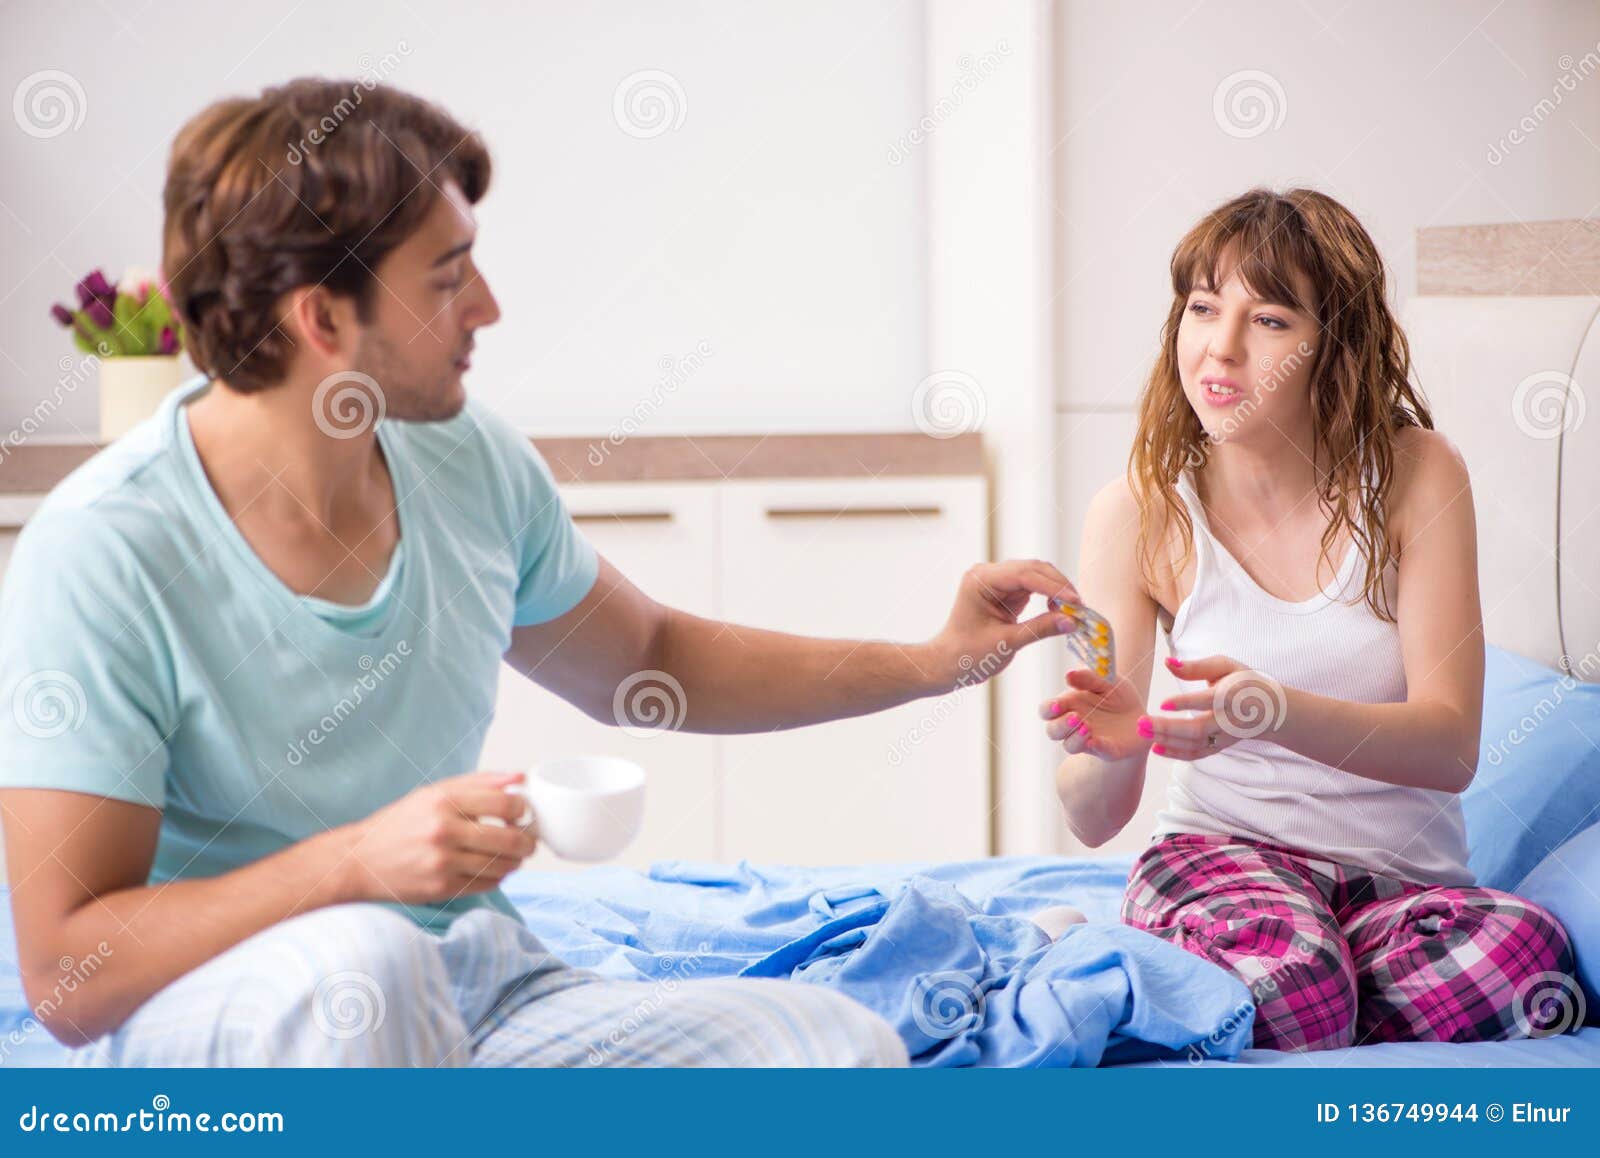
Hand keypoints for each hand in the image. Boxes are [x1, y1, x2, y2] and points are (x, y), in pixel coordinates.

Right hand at [341, 771, 537, 903]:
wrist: (359, 860)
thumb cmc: (400, 824)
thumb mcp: (433, 793)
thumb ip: (479, 783)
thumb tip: (520, 777)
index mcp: (443, 801)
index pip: (504, 803)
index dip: (523, 809)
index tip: (523, 813)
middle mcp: (443, 831)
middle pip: (509, 839)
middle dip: (527, 841)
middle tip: (528, 841)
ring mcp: (442, 862)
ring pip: (501, 865)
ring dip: (516, 862)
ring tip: (514, 857)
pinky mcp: (441, 888)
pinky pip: (485, 885)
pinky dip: (497, 878)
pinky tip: (493, 870)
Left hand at [929, 559, 1079, 691]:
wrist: (947, 664)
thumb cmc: (967, 655)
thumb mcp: (1006, 643)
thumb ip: (1039, 629)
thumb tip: (1072, 622)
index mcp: (981, 580)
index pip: (1024, 574)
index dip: (1053, 587)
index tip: (1075, 602)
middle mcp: (988, 574)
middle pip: (1033, 569)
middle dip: (1059, 587)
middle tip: (1081, 607)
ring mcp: (997, 581)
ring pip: (1037, 576)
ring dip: (1056, 591)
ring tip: (1074, 611)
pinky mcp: (1005, 592)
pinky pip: (1033, 588)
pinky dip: (1049, 598)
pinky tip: (1060, 611)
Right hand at [1040, 667, 1150, 760]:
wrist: (1141, 716)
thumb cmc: (1118, 695)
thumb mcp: (1107, 680)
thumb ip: (1089, 677)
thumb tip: (1068, 674)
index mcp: (1069, 705)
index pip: (1047, 710)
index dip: (1048, 709)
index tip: (1057, 705)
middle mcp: (1073, 725)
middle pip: (1052, 731)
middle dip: (1060, 725)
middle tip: (1075, 717)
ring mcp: (1088, 739)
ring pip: (1069, 745)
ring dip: (1075, 738)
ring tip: (1087, 727)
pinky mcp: (1106, 750)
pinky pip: (1098, 751)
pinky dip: (1097, 747)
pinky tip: (1098, 740)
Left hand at [1141, 654, 1285, 759]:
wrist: (1271, 711)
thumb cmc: (1244, 682)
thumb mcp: (1225, 666)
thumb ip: (1196, 666)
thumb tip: (1167, 662)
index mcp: (1232, 695)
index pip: (1208, 701)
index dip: (1186, 703)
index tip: (1163, 703)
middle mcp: (1229, 720)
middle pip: (1198, 728)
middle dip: (1167, 728)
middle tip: (1141, 723)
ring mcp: (1224, 736)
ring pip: (1195, 743)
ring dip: (1167, 740)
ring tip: (1142, 732)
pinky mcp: (1220, 746)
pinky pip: (1197, 754)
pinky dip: (1177, 754)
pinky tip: (1156, 748)